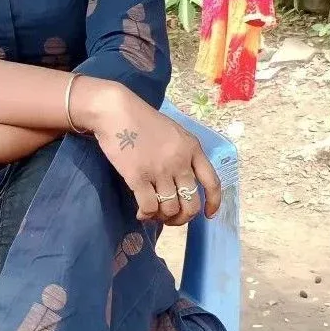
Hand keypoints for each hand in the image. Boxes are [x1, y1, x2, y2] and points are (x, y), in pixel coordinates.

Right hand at [72, 78, 220, 225]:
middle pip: (191, 203)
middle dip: (182, 218)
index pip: (212, 182)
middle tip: (171, 218)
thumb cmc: (142, 120)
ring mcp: (159, 170)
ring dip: (162, 217)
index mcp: (192, 149)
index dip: (213, 203)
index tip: (208, 214)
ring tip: (153, 214)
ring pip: (170, 209)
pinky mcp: (138, 177)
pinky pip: (149, 206)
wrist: (116, 112)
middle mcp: (180, 162)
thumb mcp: (174, 133)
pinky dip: (146, 214)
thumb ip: (183, 155)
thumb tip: (182, 184)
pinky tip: (141, 213)